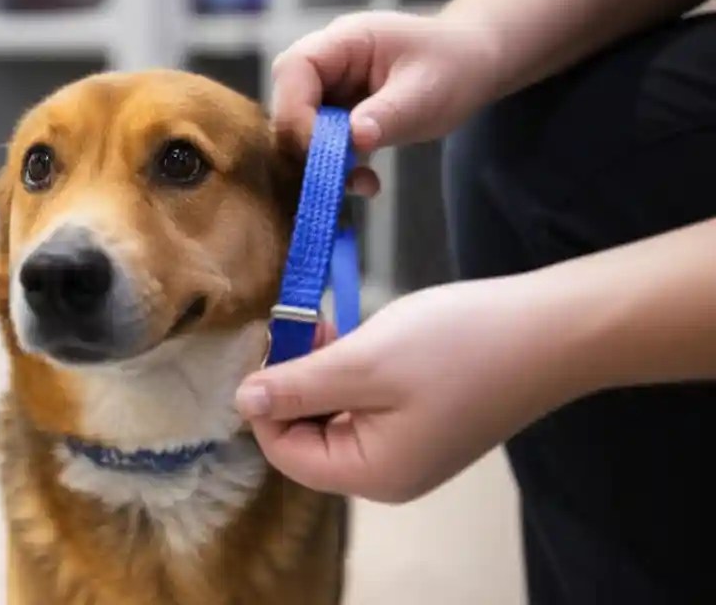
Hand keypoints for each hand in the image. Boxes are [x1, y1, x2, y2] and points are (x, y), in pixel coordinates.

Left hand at [235, 277, 574, 502]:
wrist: (555, 330)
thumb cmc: (457, 345)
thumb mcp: (363, 361)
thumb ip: (299, 386)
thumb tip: (243, 403)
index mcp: (372, 473)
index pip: (284, 451)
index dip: (266, 400)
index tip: (272, 342)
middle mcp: (390, 475)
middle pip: (309, 435)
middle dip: (296, 381)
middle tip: (305, 325)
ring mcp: (413, 451)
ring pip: (337, 415)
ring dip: (323, 370)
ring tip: (334, 324)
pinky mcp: (430, 423)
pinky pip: (370, 405)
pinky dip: (355, 371)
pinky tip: (364, 336)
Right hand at [271, 11, 503, 196]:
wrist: (475, 65)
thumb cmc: (455, 65)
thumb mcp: (427, 91)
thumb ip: (389, 113)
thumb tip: (353, 138)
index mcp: (345, 41)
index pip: (294, 69)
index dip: (295, 110)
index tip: (318, 150)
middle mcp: (329, 63)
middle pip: (288, 102)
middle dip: (306, 143)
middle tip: (334, 175)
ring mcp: (332, 90)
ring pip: (302, 129)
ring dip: (323, 162)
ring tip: (360, 183)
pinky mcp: (339, 116)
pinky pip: (323, 144)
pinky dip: (339, 168)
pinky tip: (368, 183)